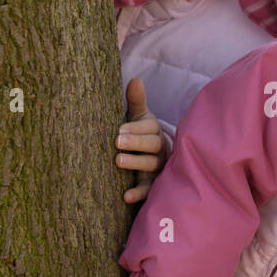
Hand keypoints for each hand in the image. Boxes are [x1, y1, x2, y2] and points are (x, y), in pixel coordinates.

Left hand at [116, 77, 167, 203]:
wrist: (148, 157)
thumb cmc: (139, 133)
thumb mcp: (138, 116)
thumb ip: (136, 100)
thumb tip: (135, 79)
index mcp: (155, 131)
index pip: (150, 128)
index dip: (136, 129)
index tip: (119, 129)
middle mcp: (160, 149)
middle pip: (153, 145)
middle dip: (136, 143)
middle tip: (117, 142)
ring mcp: (158, 167)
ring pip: (152, 165)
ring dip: (136, 164)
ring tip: (117, 161)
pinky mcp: (153, 184)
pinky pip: (148, 190)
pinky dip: (138, 193)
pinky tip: (125, 196)